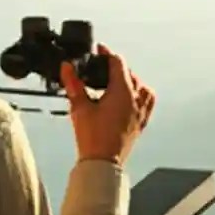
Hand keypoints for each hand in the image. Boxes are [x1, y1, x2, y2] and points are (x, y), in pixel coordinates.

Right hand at [60, 45, 155, 164]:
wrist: (103, 163)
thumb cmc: (93, 138)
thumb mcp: (79, 107)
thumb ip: (73, 84)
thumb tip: (67, 67)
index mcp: (123, 92)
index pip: (118, 63)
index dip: (107, 54)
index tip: (99, 50)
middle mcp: (136, 100)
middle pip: (131, 74)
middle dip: (118, 67)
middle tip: (103, 66)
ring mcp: (140, 113)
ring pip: (143, 88)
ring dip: (132, 81)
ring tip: (119, 82)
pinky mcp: (140, 124)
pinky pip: (147, 104)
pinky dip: (141, 96)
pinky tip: (131, 100)